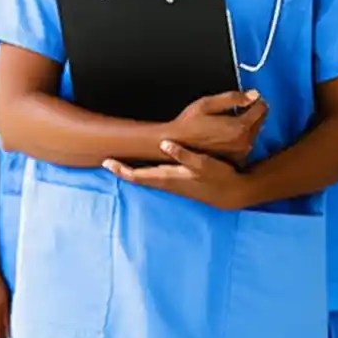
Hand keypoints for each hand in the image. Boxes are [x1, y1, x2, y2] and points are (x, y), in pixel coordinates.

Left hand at [104, 141, 252, 210]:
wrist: (232, 193)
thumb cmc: (219, 177)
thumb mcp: (203, 164)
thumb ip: (184, 155)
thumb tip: (164, 144)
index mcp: (169, 177)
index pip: (139, 175)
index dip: (121, 169)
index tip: (106, 162)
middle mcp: (166, 182)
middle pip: (137, 177)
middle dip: (121, 170)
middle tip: (104, 160)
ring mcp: (171, 183)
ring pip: (145, 177)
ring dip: (130, 170)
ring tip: (117, 162)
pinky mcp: (177, 181)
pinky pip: (154, 176)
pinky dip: (143, 170)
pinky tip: (140, 164)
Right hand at [167, 90, 267, 166]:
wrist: (177, 144)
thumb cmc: (189, 123)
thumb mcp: (207, 103)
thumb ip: (233, 98)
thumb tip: (253, 94)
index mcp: (240, 127)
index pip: (261, 109)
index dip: (256, 100)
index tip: (248, 98)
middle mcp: (245, 141)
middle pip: (260, 121)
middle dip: (252, 112)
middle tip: (237, 109)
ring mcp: (242, 152)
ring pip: (254, 132)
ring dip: (247, 124)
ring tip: (229, 121)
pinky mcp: (237, 159)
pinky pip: (247, 143)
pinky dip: (242, 136)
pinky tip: (227, 134)